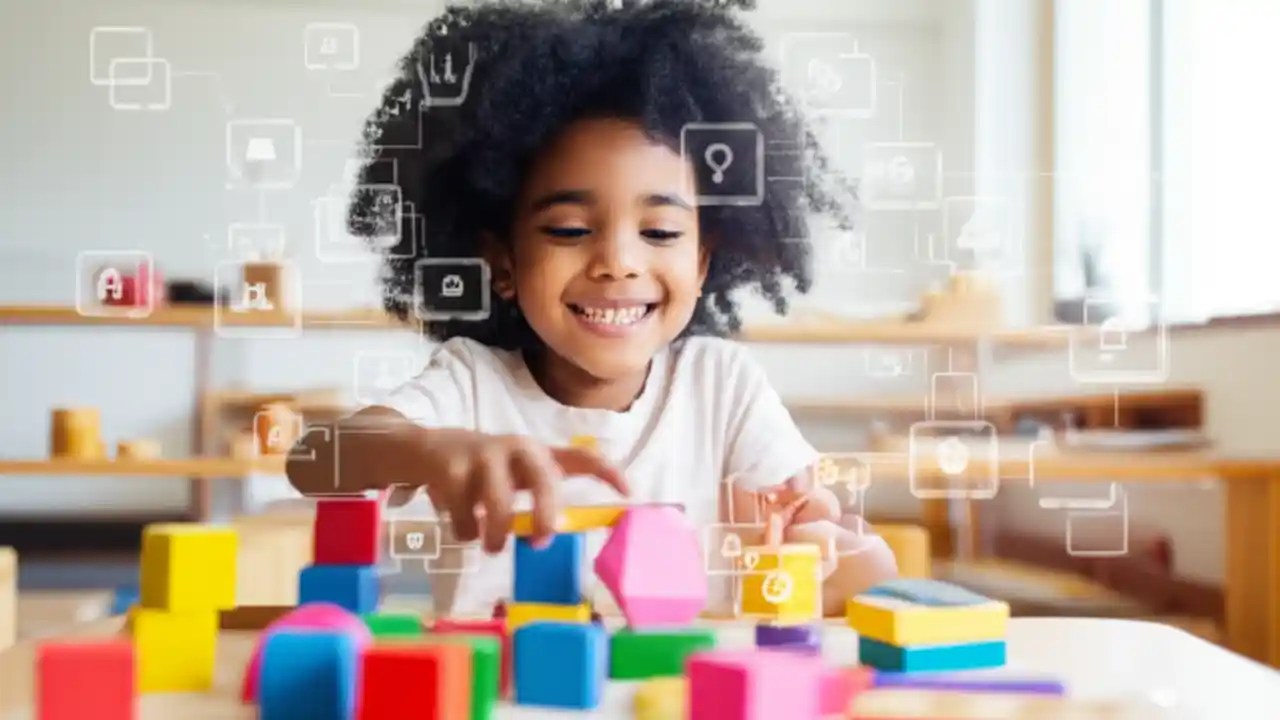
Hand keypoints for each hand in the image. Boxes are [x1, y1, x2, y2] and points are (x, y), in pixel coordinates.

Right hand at [388, 429, 627, 553]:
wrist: (426, 449)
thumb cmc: (483, 469)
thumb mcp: (515, 475)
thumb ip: (539, 496)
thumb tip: (556, 534)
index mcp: (537, 453)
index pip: (581, 456)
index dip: (607, 472)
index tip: (629, 492)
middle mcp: (517, 448)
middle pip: (544, 478)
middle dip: (546, 513)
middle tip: (541, 542)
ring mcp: (483, 455)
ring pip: (499, 506)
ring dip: (495, 534)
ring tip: (491, 546)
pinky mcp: (452, 467)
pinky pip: (463, 513)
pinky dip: (463, 529)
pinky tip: (460, 525)